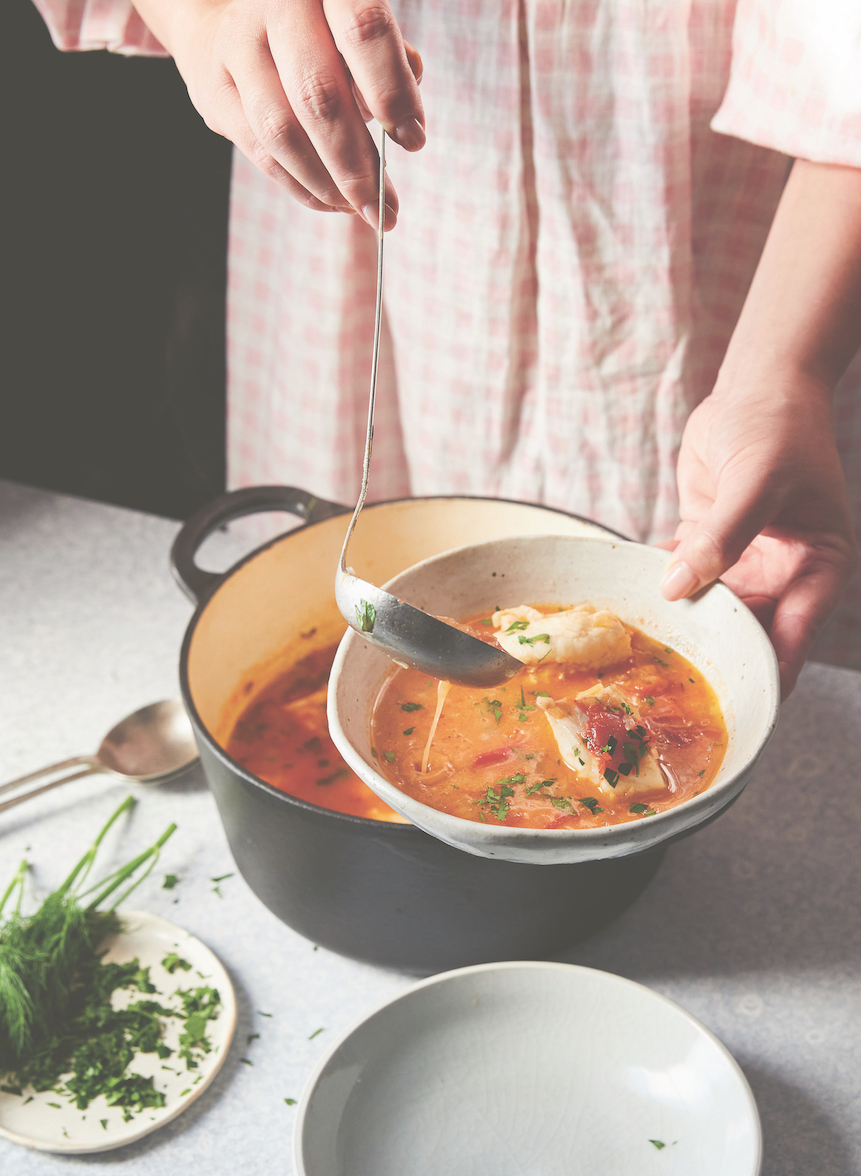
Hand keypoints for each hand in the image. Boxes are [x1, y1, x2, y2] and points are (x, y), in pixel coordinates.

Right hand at [134, 0, 424, 227]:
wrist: (226, 16)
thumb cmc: (316, 28)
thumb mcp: (356, 25)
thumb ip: (390, 62)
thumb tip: (408, 124)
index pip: (364, 31)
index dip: (392, 91)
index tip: (414, 140)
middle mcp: (273, 6)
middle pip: (319, 94)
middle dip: (359, 163)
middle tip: (386, 206)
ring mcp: (237, 47)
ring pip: (283, 131)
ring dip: (327, 184)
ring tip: (359, 208)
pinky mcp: (215, 90)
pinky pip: (260, 152)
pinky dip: (300, 186)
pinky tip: (330, 202)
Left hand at [660, 373, 856, 696]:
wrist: (759, 385)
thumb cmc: (780, 426)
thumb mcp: (758, 480)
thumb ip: (722, 536)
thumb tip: (679, 588)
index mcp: (818, 566)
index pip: (795, 634)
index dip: (770, 673)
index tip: (741, 707)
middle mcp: (783, 572)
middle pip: (749, 630)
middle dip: (716, 657)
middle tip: (674, 693)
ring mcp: (744, 560)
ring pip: (711, 608)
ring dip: (681, 625)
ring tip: (642, 660)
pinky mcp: (709, 543)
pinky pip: (682, 576)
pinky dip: (658, 588)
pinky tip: (625, 608)